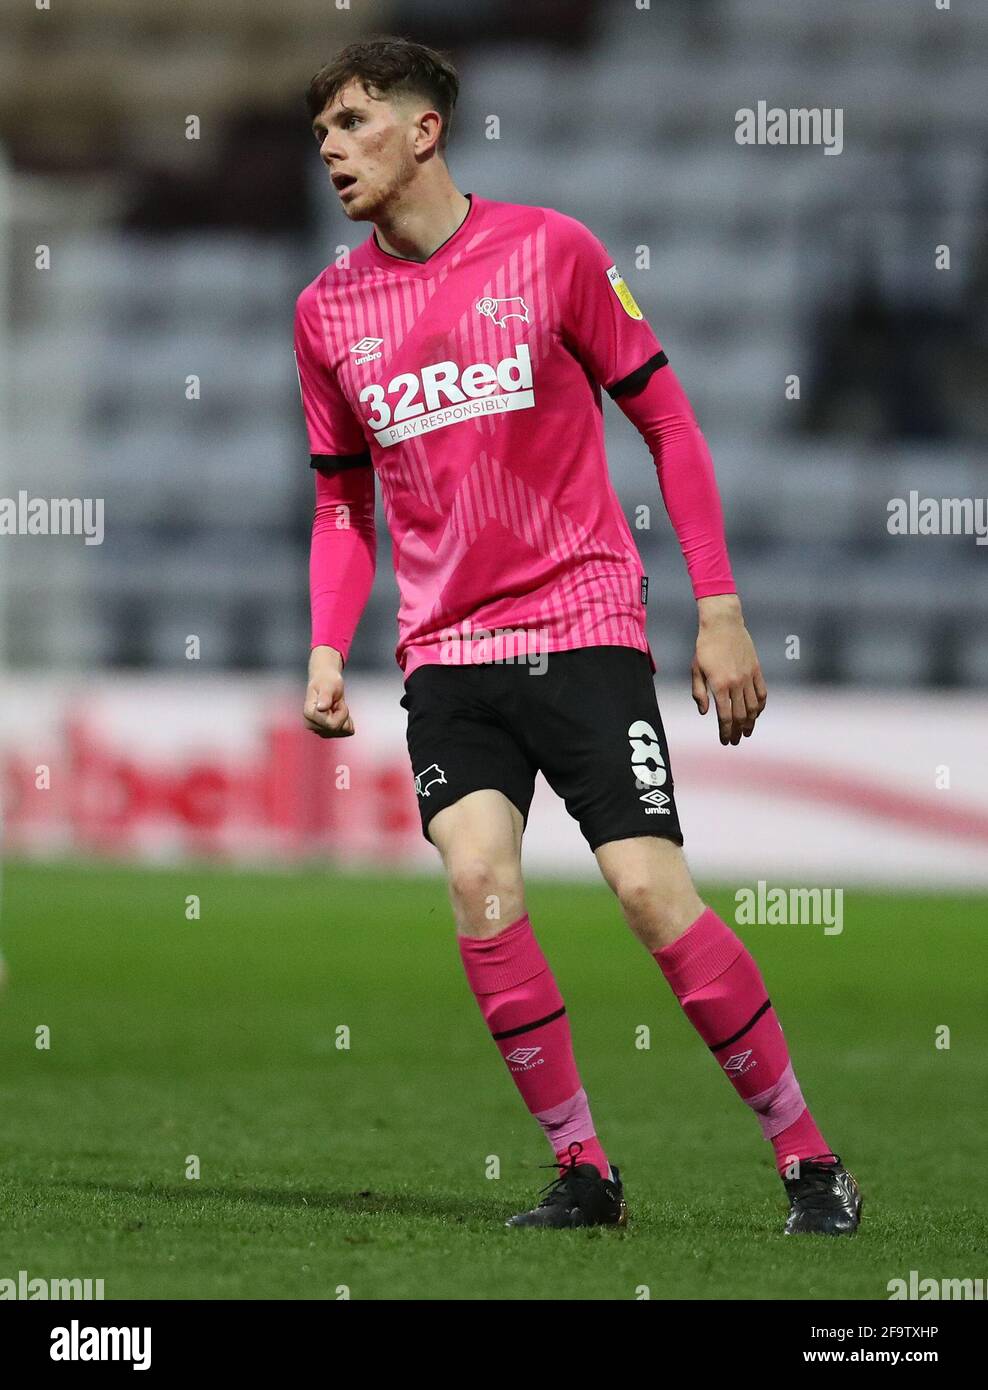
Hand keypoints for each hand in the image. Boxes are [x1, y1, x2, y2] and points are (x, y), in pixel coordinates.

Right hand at [303, 645, 354, 736]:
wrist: (325, 681)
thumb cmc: (327, 681)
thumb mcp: (329, 685)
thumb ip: (326, 696)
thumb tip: (321, 708)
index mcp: (309, 714)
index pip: (333, 725)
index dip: (341, 712)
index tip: (336, 701)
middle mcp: (311, 724)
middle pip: (337, 729)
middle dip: (343, 714)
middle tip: (337, 702)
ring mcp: (317, 730)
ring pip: (341, 732)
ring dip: (344, 718)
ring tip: (336, 706)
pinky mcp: (325, 732)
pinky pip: (344, 733)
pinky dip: (346, 722)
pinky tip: (339, 713)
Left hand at [691, 595, 766, 745]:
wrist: (723, 624)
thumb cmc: (705, 647)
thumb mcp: (696, 670)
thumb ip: (699, 693)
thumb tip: (704, 713)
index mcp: (719, 685)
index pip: (725, 716)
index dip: (725, 731)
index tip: (725, 740)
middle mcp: (736, 683)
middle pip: (740, 715)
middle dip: (737, 731)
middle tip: (734, 740)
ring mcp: (748, 677)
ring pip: (753, 707)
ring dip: (750, 723)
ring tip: (746, 732)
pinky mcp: (757, 669)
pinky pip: (762, 693)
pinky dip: (761, 706)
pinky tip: (756, 714)